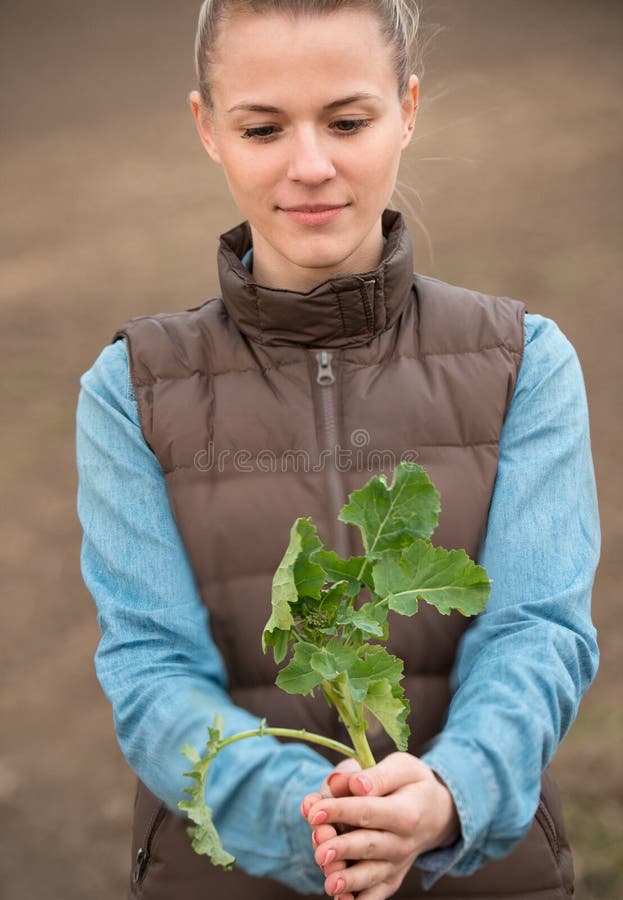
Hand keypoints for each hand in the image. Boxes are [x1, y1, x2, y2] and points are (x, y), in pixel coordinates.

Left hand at [301, 753, 459, 899]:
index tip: (315, 811)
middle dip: (343, 849)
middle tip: (319, 850)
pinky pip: (376, 895)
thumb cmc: (412, 785)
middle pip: (369, 846)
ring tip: (330, 882)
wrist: (438, 814)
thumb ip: (376, 776)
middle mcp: (403, 842)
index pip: (369, 811)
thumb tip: (355, 784)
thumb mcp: (402, 768)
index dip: (341, 811)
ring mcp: (397, 864)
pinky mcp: (390, 879)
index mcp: (407, 811)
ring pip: (371, 875)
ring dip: (349, 880)